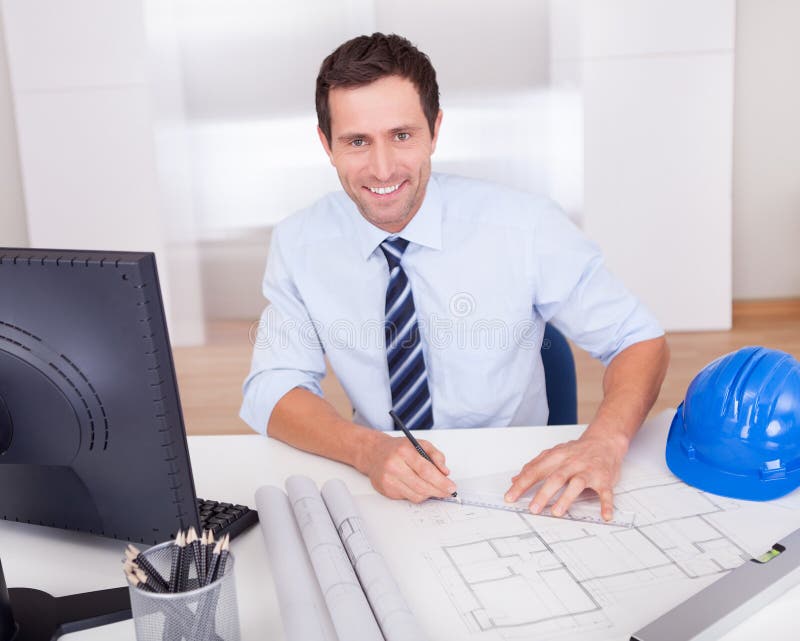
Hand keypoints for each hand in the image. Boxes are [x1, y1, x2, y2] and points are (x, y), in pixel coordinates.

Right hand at [360, 435, 455, 502]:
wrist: (374, 452)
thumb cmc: (398, 448)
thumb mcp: (420, 444)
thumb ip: (436, 456)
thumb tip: (445, 472)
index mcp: (404, 451)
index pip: (426, 470)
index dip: (441, 482)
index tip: (451, 487)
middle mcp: (394, 466)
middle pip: (422, 486)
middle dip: (438, 491)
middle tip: (447, 492)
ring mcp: (388, 479)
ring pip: (416, 495)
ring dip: (429, 494)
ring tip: (434, 489)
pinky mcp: (385, 489)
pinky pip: (408, 498)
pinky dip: (417, 495)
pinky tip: (419, 487)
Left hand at [503, 431, 627, 520]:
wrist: (604, 441)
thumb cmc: (577, 451)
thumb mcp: (553, 454)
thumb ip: (534, 466)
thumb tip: (516, 480)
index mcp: (557, 457)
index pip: (535, 471)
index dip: (522, 484)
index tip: (510, 497)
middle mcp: (572, 463)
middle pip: (556, 478)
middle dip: (543, 494)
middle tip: (533, 508)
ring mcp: (588, 471)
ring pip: (577, 484)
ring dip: (567, 498)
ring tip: (557, 512)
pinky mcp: (604, 479)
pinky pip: (606, 492)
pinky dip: (606, 504)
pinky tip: (605, 515)